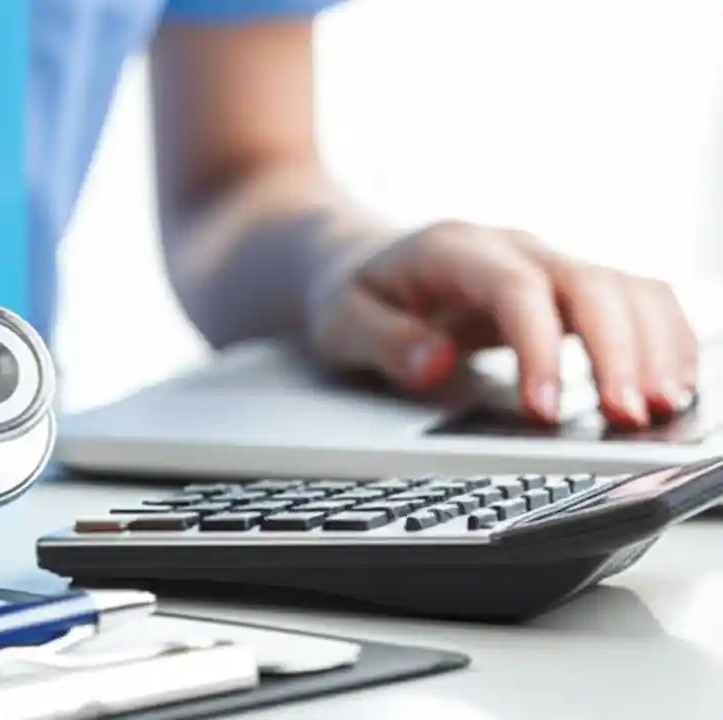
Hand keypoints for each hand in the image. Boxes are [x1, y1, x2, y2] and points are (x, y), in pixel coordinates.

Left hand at [305, 220, 697, 425]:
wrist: (356, 259)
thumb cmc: (351, 293)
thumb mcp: (340, 321)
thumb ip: (383, 341)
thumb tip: (433, 363)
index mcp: (454, 250)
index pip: (516, 289)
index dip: (540, 348)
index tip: (545, 410)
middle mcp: (512, 248)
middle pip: (589, 284)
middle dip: (618, 351)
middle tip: (627, 415)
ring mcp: (545, 264)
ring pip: (625, 287)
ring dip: (654, 345)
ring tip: (665, 406)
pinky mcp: (564, 289)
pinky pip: (633, 300)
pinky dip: (661, 338)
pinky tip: (670, 384)